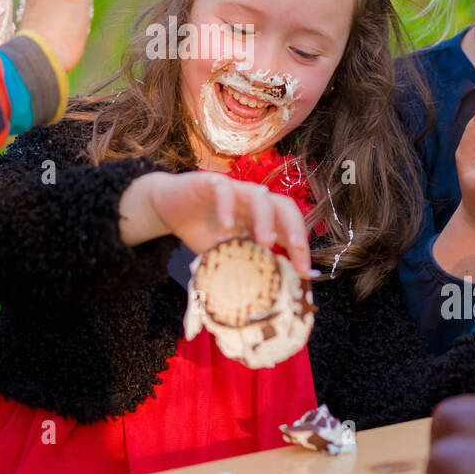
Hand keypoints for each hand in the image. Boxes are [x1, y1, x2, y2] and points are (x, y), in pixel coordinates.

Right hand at [118, 171, 311, 275]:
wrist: (169, 208)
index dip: (301, 248)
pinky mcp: (210, 182)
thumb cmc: (202, 231)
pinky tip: (227, 225)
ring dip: (265, 218)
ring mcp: (235, 190)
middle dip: (294, 228)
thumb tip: (266, 291)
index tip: (305, 273)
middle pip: (284, 206)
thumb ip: (244, 264)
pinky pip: (224, 188)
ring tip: (264, 242)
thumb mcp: (225, 253)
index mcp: (262, 218)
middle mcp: (253, 202)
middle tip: (295, 251)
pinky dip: (228, 205)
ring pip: (259, 194)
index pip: (290, 228)